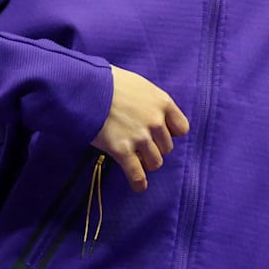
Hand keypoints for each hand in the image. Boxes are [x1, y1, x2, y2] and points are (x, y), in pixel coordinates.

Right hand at [91, 66, 189, 192]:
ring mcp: (140, 137)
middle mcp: (155, 121)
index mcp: (162, 102)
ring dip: (146, 162)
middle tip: (141, 144)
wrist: (87, 87)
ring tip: (136, 159)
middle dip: (155, 147)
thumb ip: (150, 101)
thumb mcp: (138, 84)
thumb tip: (151, 112)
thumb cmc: (109, 82)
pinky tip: (138, 187)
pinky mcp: (122, 150)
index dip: (171, 133)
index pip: (181, 128)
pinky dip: (138, 183)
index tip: (161, 134)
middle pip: (167, 147)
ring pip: (155, 162)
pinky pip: (136, 174)